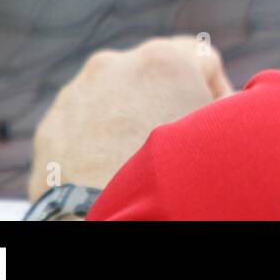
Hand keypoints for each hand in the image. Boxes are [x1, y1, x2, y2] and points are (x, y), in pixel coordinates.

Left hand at [28, 35, 233, 200]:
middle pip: (154, 73)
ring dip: (128, 117)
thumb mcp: (220, 133)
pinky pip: (82, 122)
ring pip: (114, 95)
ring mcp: (76, 94)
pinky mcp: (51, 127)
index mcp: (162, 59)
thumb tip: (228, 107)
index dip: (216, 89)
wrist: (110, 223)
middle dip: (166, 100)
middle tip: (179, 143)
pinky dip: (97, 140)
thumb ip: (224, 107)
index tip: (218, 120)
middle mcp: (114, 65)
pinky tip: (111, 173)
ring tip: (140, 161)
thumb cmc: (176, 180)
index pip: (202, 56)